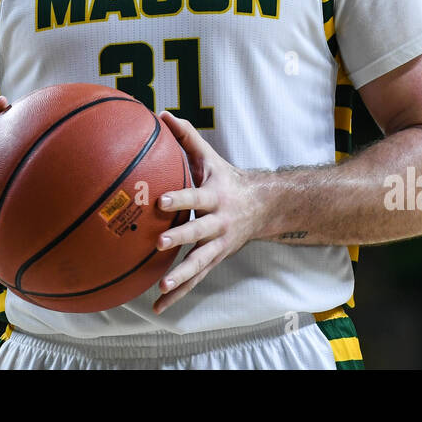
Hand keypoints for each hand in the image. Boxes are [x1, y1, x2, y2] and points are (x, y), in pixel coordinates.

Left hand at [152, 110, 266, 313]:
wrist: (263, 206)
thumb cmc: (226, 178)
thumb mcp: (211, 157)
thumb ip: (187, 137)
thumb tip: (161, 114)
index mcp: (215, 197)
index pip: (195, 196)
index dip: (180, 199)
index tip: (161, 201)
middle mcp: (218, 223)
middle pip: (198, 232)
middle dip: (180, 238)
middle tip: (159, 243)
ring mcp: (218, 245)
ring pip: (199, 263)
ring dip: (180, 276)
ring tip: (161, 288)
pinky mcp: (215, 260)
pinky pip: (196, 280)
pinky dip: (179, 294)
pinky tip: (158, 307)